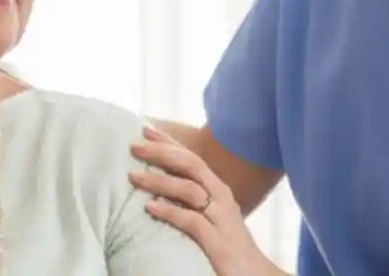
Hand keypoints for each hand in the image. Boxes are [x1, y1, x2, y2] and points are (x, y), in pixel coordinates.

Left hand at [131, 127, 281, 275]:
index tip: (146, 127)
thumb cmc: (227, 244)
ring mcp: (220, 218)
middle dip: (161, 152)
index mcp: (217, 188)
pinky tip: (150, 207)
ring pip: (188, 189)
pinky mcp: (217, 241)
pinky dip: (169, 211)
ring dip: (159, 181)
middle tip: (134, 146)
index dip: (169, 141)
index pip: (191, 157)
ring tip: (133, 177)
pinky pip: (190, 220)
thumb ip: (191, 198)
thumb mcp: (210, 214)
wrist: (255, 275)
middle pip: (190, 165)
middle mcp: (220, 197)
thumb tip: (159, 185)